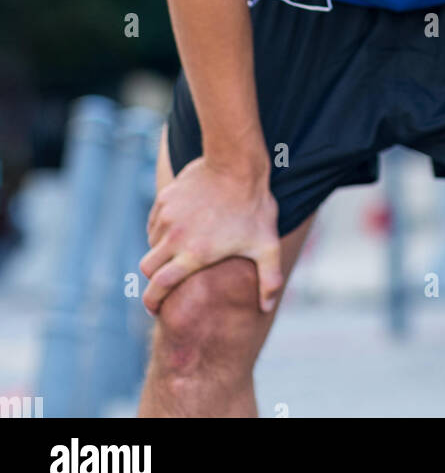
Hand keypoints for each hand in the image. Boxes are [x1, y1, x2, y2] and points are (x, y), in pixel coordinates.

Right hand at [139, 155, 281, 314]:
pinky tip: (181, 227)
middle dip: (154, 278)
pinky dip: (161, 230)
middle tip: (166, 280)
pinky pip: (154, 222)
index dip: (153, 302)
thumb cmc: (254, 206)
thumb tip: (267, 308)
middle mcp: (175, 237)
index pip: (160, 286)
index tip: (155, 309)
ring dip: (160, 251)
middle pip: (147, 268)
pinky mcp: (165, 198)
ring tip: (181, 250)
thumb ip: (270, 279)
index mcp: (195, 254)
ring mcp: (167, 216)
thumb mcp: (267, 245)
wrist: (237, 163)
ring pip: (151, 244)